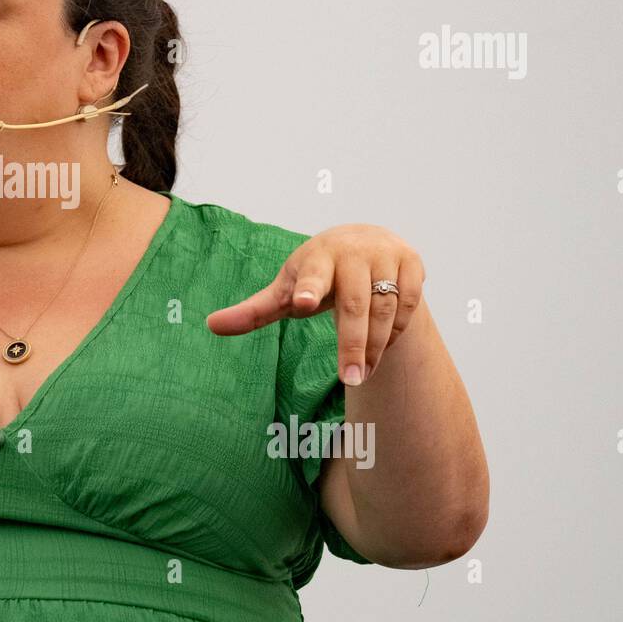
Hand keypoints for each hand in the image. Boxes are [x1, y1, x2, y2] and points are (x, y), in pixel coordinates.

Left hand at [204, 223, 424, 384]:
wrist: (364, 241)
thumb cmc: (316, 274)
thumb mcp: (285, 289)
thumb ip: (253, 311)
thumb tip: (210, 326)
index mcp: (317, 256)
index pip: (313, 274)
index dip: (307, 288)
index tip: (300, 303)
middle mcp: (353, 251)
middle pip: (355, 304)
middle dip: (352, 344)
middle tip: (350, 380)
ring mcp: (386, 255)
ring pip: (385, 309)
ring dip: (375, 346)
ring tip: (361, 374)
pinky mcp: (412, 262)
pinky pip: (408, 306)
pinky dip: (395, 330)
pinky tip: (381, 345)